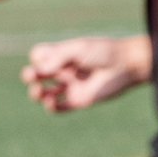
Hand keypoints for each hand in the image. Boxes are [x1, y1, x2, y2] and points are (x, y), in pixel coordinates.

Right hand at [21, 36, 150, 112]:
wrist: (126, 65)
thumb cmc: (104, 52)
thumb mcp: (78, 48)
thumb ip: (58, 57)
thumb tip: (39, 70)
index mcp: (63, 55)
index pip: (40, 57)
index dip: (37, 59)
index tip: (44, 58)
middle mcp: (65, 70)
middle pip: (39, 75)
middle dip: (31, 76)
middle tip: (32, 77)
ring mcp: (71, 86)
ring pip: (46, 93)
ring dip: (37, 93)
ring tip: (38, 92)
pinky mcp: (79, 100)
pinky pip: (60, 108)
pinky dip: (51, 107)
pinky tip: (50, 103)